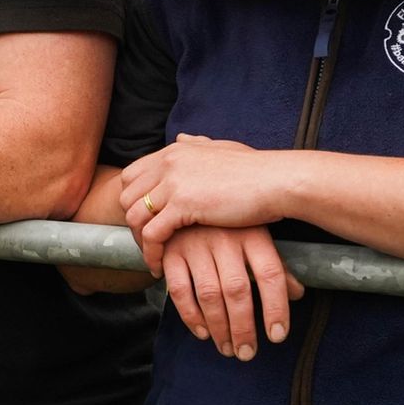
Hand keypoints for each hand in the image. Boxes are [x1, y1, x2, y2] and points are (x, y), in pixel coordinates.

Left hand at [120, 133, 287, 261]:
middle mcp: (168, 162)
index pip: (132, 175)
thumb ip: (198, 144)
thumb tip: (183, 137)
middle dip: (133, 222)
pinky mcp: (183, 205)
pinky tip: (161, 267)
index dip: (134, 201)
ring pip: (134, 216)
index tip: (146, 222)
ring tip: (152, 258)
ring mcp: (174, 182)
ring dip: (139, 241)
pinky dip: (152, 253)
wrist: (276, 180)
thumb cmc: (256, 170)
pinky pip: (152, 234)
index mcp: (175, 150)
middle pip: (127, 196)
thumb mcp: (222, 148)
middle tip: (146, 244)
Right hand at [158, 225, 303, 361]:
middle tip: (247, 353)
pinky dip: (190, 315)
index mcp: (253, 234)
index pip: (271, 274)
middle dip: (243, 327)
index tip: (277, 336)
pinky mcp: (171, 252)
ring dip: (219, 328)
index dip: (276, 308)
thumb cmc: (230, 225)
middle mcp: (225, 238)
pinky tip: (202, 332)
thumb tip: (298, 294)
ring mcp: (196, 244)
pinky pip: (179, 290)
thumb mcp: (257, 237)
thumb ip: (275, 267)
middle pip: (237, 290)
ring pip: (209, 294)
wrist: (188, 197)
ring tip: (228, 348)